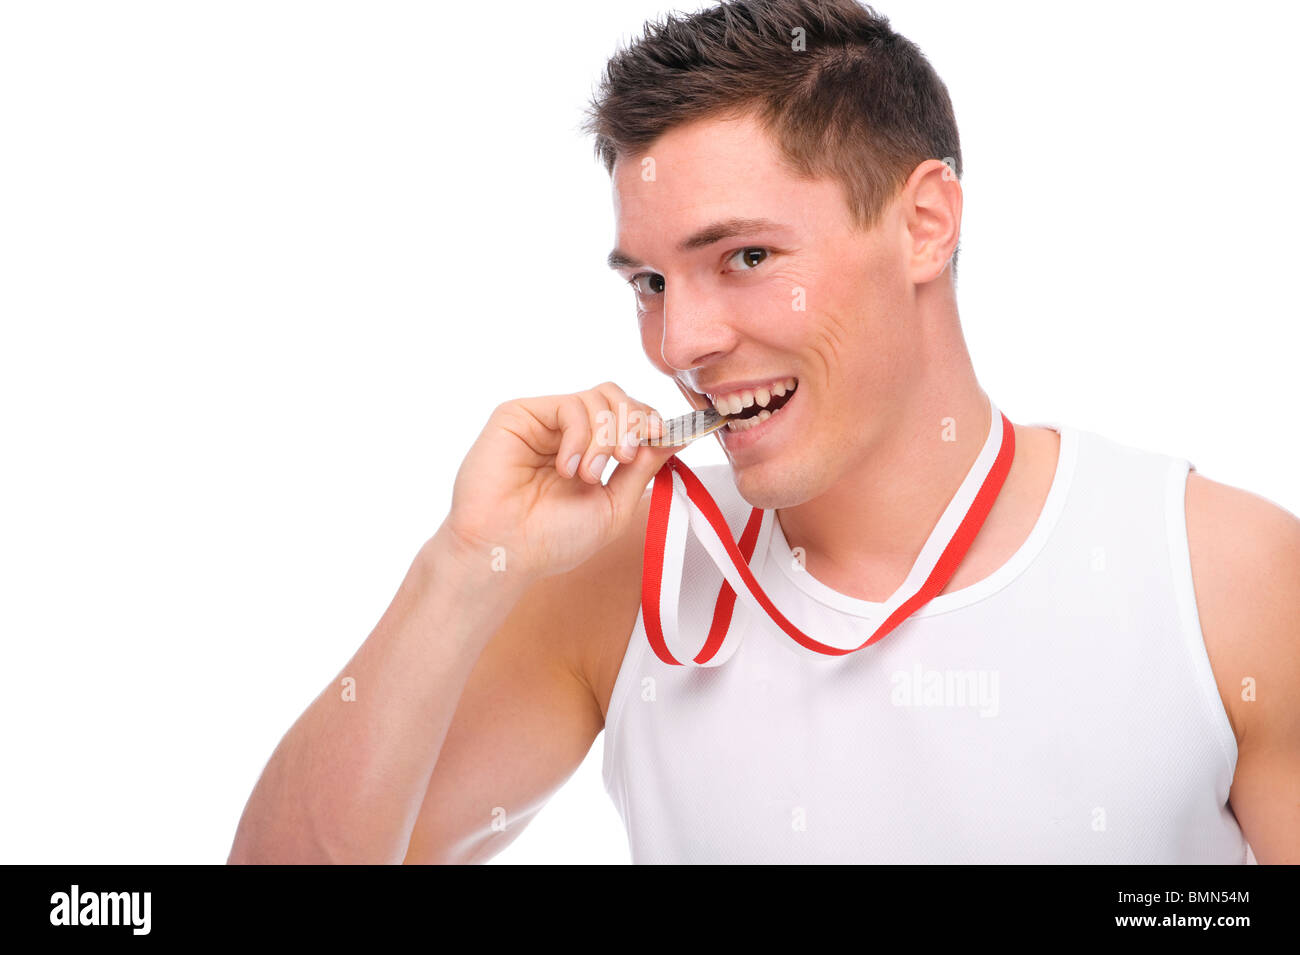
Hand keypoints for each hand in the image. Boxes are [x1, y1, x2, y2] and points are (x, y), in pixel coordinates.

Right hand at [440, 382, 677, 583]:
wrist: (505, 552)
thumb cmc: (552, 539)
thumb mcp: (613, 505)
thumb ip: (643, 468)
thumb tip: (680, 436)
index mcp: (593, 452)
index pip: (631, 417)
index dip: (651, 422)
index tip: (662, 439)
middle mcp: (569, 432)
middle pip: (618, 398)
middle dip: (633, 424)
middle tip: (624, 460)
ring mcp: (545, 421)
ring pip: (599, 397)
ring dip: (605, 437)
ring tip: (587, 476)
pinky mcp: (519, 414)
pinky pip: (569, 405)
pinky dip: (578, 436)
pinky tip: (566, 468)